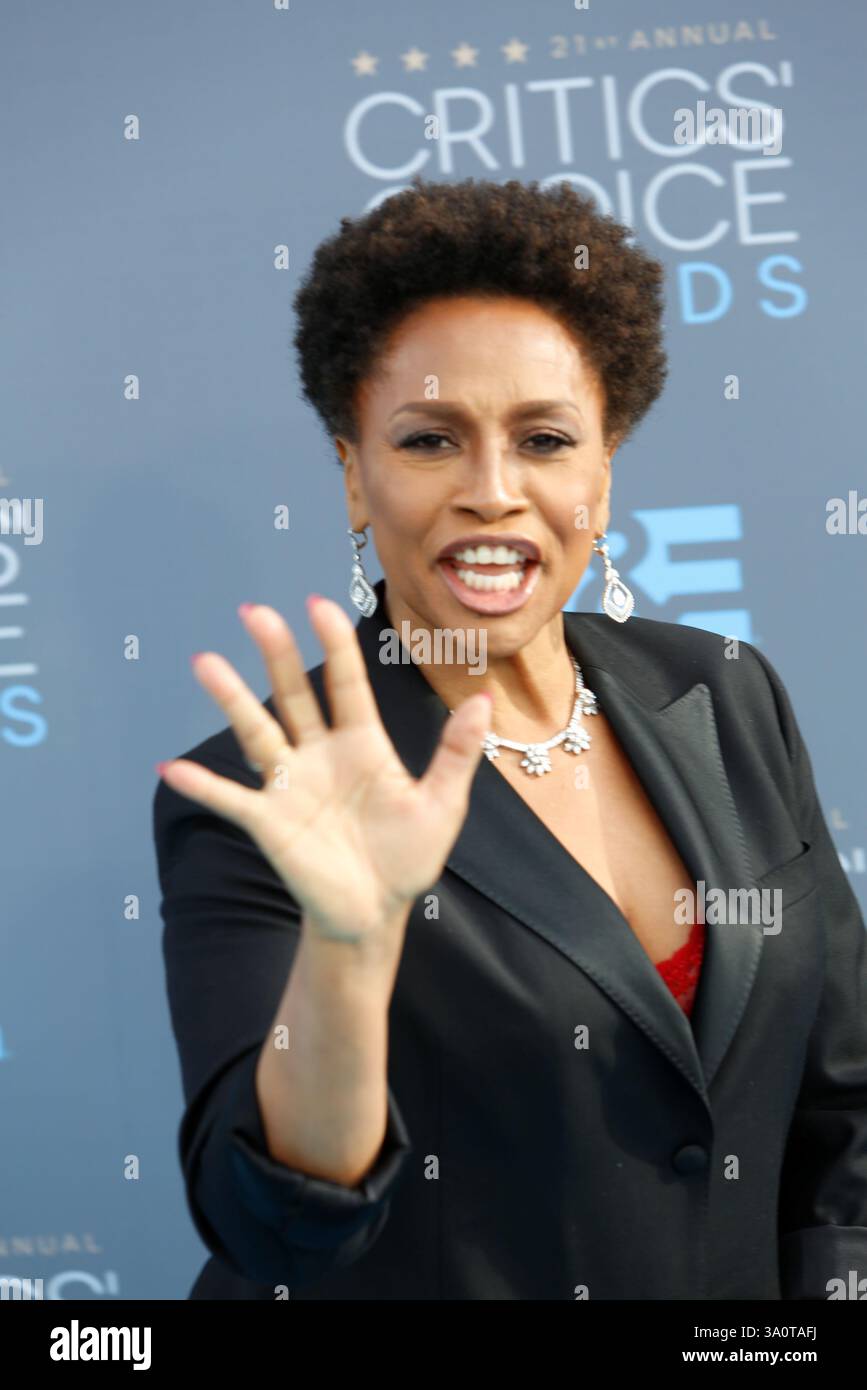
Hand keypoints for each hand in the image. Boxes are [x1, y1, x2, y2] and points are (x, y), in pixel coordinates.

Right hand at [157, 597, 490, 946]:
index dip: (334, 644)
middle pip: (293, 694)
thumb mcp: (442, 804)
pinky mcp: (271, 823)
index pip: (346, 683)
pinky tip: (172, 768)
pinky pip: (232, 800)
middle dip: (276, 653)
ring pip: (257, 732)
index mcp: (362, 743)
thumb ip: (457, 753)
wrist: (376, 912)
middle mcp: (320, 754)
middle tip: (255, 611)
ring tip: (206, 662)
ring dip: (232, 700)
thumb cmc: (408, 855)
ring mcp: (291, 785)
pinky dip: (202, 785)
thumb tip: (483, 700)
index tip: (318, 604)